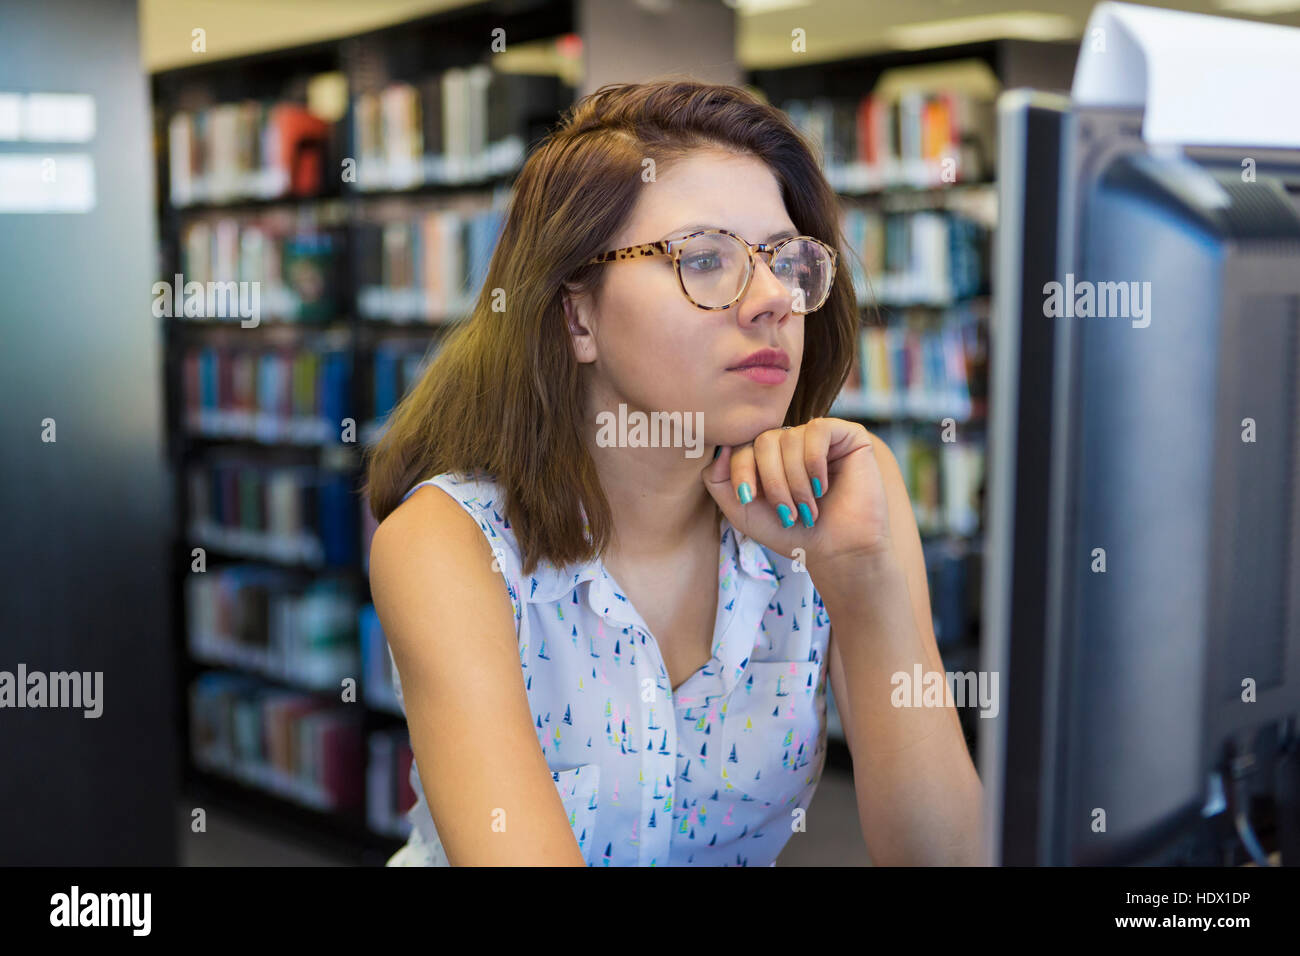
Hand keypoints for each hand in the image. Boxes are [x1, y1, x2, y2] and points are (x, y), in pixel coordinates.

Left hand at [701, 418, 892, 572]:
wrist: (838, 553)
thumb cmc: (792, 534)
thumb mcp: (742, 511)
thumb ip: (719, 481)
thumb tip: (721, 447)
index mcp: (768, 457)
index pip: (742, 445)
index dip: (741, 471)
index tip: (748, 499)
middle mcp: (793, 442)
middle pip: (764, 441)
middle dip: (771, 481)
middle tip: (786, 513)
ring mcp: (820, 438)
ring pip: (790, 439)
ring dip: (795, 482)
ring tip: (808, 509)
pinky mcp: (848, 436)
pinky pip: (818, 430)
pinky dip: (814, 462)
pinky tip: (823, 486)